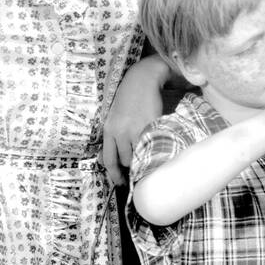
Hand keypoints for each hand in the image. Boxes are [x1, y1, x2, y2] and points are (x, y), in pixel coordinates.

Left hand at [103, 56, 167, 185]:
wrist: (141, 80)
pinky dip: (154, 148)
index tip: (120, 183)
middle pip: (125, 161)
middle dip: (131, 165)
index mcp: (109, 130)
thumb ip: (112, 139)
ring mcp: (136, 128)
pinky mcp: (150, 125)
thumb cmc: (128, 101)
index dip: (114, 175)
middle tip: (138, 167)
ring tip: (148, 152)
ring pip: (139, 155)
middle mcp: (120, 131)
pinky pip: (152, 144)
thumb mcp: (113, 119)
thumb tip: (109, 161)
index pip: (108, 160)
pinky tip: (156, 145)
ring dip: (143, 156)